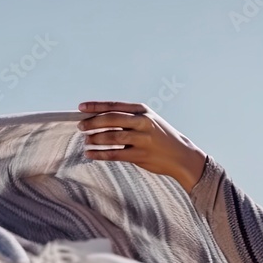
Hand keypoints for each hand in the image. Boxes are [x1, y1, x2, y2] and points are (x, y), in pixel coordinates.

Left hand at [77, 101, 206, 193]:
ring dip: (95, 139)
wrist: (182, 156)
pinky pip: (115, 154)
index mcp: (143, 111)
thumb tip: (99, 118)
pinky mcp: (141, 156)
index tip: (81, 108)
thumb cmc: (161, 138)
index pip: (114, 106)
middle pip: (111, 119)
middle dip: (92, 123)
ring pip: (111, 137)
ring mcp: (142, 139)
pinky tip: (90, 154)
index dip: (96, 106)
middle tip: (81, 126)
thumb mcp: (149, 121)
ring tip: (86, 141)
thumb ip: (128, 119)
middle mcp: (143, 123)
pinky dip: (100, 154)